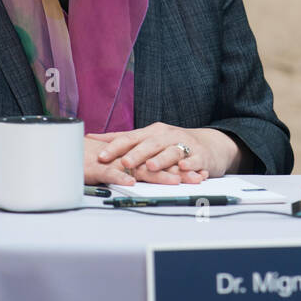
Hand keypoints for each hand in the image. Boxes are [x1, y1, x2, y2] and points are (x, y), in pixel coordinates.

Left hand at [87, 123, 239, 184]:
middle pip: (150, 144)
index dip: (115, 147)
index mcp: (151, 133)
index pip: (130, 138)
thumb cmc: (172, 143)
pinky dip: (189, 164)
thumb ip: (120, 139)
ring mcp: (184, 145)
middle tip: (125, 162)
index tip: (100, 156)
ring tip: (151, 166)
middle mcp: (166, 136)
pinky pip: (194, 160)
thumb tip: (91, 137)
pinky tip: (183, 167)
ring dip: (161, 159)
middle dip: (137, 154)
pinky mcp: (200, 156)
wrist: (209, 145)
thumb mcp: (147, 138)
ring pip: (171, 152)